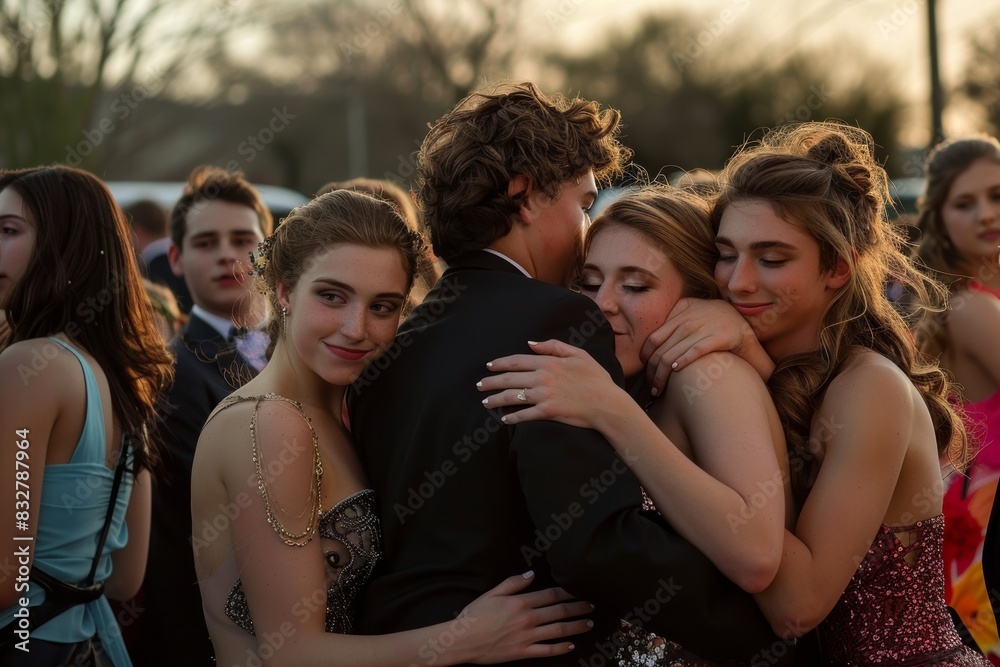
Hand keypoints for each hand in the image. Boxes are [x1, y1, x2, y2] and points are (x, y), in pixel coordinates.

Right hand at [459, 571, 593, 663]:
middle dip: (578, 608)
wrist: (463, 640)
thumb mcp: (492, 593)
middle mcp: (527, 619)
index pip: (551, 595)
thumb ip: (513, 583)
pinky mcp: (523, 652)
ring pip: (558, 631)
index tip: (580, 590)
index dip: (568, 592)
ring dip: (575, 627)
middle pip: (559, 612)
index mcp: (520, 602)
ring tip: (588, 624)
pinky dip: (560, 648)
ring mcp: (527, 637)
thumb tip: (531, 574)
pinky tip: (570, 646)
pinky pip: (546, 651)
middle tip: (592, 605)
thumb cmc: (474, 615)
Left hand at [477, 339, 616, 427]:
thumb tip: (531, 343)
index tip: (488, 366)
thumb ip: (554, 346)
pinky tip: (504, 419)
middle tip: (479, 385)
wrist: (607, 403)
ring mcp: (544, 396)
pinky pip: (524, 415)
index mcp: (549, 363)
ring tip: (485, 402)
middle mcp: (543, 378)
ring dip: (496, 400)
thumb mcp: (579, 354)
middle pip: (509, 378)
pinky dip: (512, 417)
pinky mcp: (547, 412)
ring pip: (512, 396)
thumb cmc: (596, 378)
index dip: (500, 363)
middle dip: (491, 382)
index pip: (517, 361)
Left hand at [641, 298, 765, 395]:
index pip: (653, 338)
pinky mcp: (719, 337)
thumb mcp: (692, 312)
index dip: (645, 356)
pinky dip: (681, 363)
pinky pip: (694, 352)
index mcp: (680, 313)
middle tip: (649, 386)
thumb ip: (674, 320)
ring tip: (657, 390)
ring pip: (672, 355)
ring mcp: (703, 328)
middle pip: (660, 350)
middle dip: (651, 372)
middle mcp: (689, 320)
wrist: (743, 321)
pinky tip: (675, 373)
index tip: (643, 370)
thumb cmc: (713, 321)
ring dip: (662, 376)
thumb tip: (650, 341)